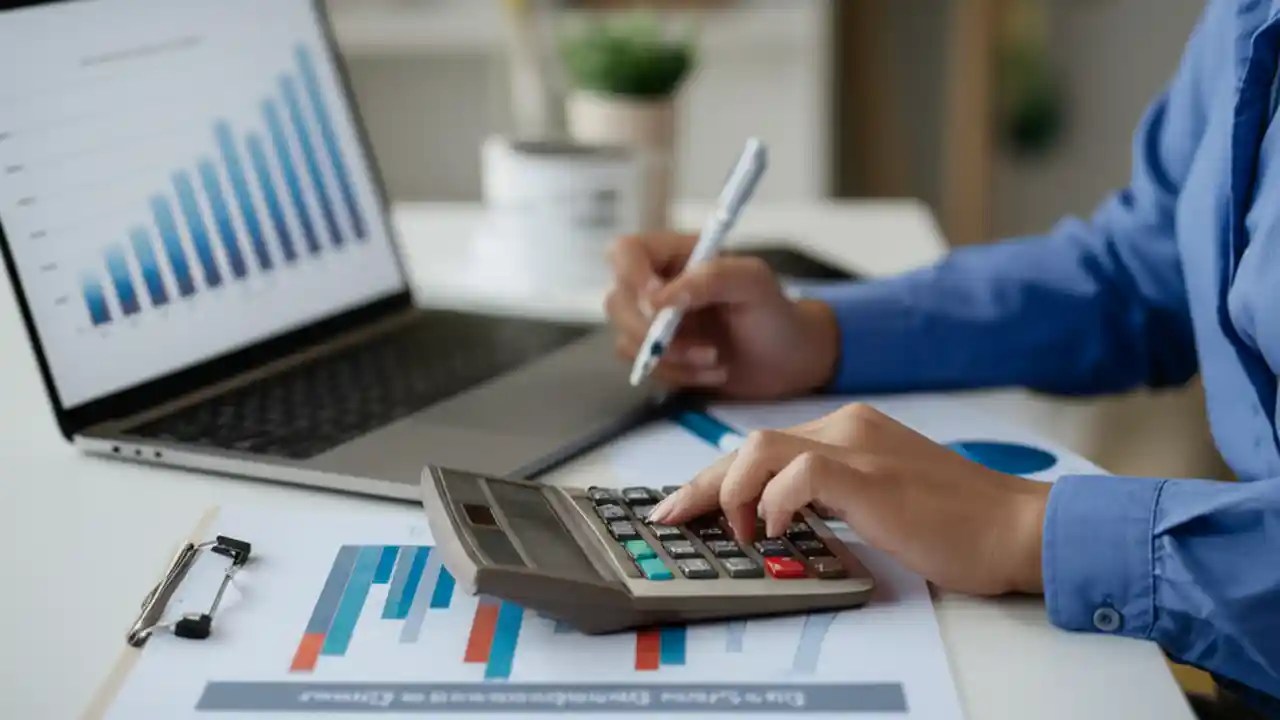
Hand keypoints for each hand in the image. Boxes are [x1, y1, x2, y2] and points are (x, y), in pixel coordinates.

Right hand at [605, 232, 839, 399]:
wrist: (789, 361)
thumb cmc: (775, 314)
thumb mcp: (755, 284)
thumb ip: (713, 277)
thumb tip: (661, 298)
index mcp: (676, 253)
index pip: (625, 251)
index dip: (631, 276)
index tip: (659, 304)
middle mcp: (657, 283)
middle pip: (616, 300)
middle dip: (654, 332)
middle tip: (700, 346)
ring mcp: (654, 320)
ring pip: (626, 338)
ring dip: (671, 358)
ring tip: (716, 360)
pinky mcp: (658, 353)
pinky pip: (643, 366)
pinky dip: (677, 375)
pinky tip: (713, 372)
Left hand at [648, 403, 1050, 595]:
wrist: (1014, 527)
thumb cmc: (954, 523)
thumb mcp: (878, 500)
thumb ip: (831, 496)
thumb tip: (778, 517)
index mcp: (848, 429)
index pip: (762, 447)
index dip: (716, 476)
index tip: (685, 505)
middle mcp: (846, 426)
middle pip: (748, 444)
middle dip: (700, 483)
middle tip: (671, 517)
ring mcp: (857, 446)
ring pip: (760, 448)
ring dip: (731, 492)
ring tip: (736, 534)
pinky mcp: (868, 473)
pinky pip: (796, 473)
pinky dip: (772, 503)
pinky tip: (775, 530)